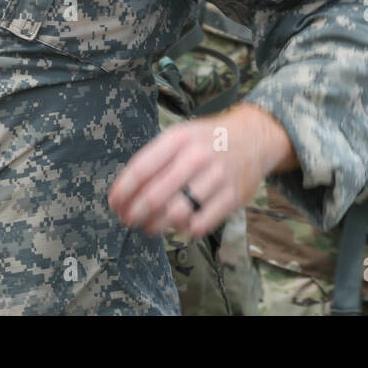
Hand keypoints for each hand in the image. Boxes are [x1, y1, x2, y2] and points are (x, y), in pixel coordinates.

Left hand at [108, 103, 295, 239]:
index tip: (114, 204)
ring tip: (149, 227)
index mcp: (179, 138)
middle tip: (128, 220)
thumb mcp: (180, 136)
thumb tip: (124, 193)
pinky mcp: (233, 196)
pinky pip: (201, 224)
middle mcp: (197, 156)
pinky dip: (184, 230)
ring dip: (156, 226)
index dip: (123, 192)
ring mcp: (217, 177)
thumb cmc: (206, 140)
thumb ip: (155, 160)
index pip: (141, 169)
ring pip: (176, 214)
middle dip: (135, 213)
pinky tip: (178, 226)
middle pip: (155, 196)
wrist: (253, 137)